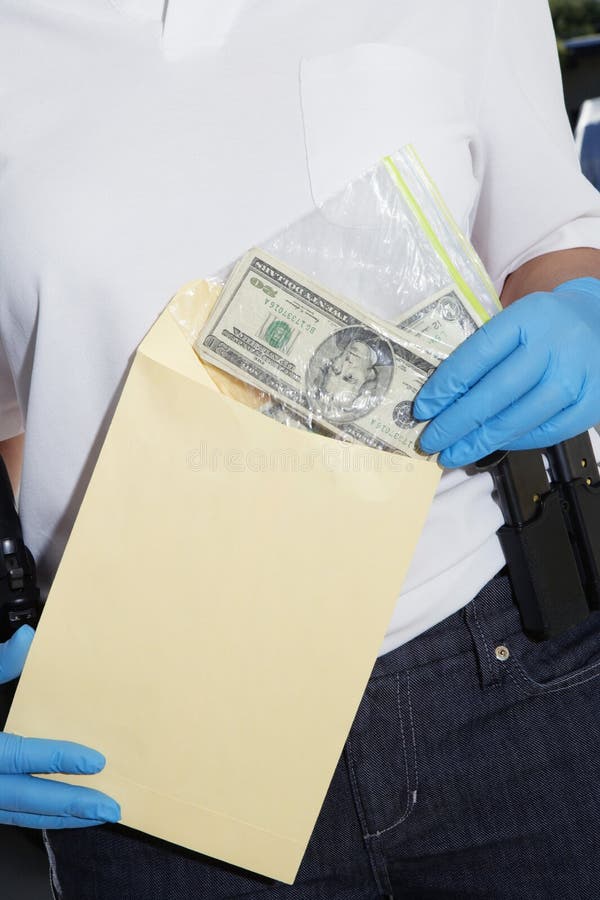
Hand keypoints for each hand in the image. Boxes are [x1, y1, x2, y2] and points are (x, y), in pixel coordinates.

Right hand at [0, 626, 120, 827]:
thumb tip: (29, 640)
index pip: (16, 756)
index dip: (56, 760)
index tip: (95, 761)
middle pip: (23, 799)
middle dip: (69, 806)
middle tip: (109, 807)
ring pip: (16, 816)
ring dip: (58, 818)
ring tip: (96, 815)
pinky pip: (7, 816)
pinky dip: (36, 816)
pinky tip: (61, 812)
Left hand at [413, 277, 599, 466]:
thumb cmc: (546, 324)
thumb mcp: (515, 320)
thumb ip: (484, 350)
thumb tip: (441, 396)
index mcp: (527, 318)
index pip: (476, 355)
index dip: (445, 387)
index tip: (423, 409)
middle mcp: (552, 347)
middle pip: (494, 394)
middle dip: (455, 424)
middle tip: (430, 441)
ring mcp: (573, 377)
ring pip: (517, 419)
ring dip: (478, 442)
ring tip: (452, 454)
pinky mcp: (590, 402)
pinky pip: (545, 433)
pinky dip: (513, 443)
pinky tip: (491, 446)